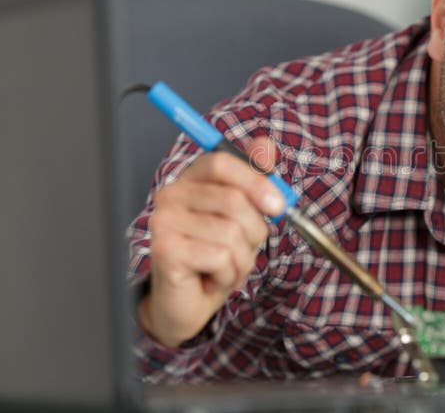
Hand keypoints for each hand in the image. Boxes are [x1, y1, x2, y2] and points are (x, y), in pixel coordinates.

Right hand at [138, 136, 284, 346]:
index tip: (277, 205)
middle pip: (233, 200)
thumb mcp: (245, 216)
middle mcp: (171, 195)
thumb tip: (266, 145)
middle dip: (253, 232)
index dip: (256, 181)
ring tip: (224, 266)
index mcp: (191, 179)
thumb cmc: (217, 256)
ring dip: (241, 259)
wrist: (189, 302)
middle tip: (241, 249)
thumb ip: (255, 179)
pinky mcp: (165, 249)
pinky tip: (212, 278)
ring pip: (231, 233)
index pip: (222, 162)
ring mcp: (164, 221)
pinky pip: (221, 257)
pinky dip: (228, 274)